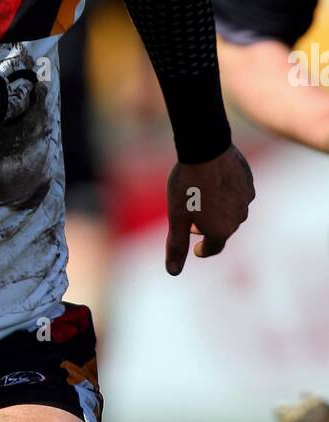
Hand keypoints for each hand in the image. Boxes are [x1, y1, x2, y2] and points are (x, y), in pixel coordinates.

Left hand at [165, 144, 254, 275]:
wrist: (206, 149)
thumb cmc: (187, 185)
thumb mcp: (176, 217)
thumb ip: (176, 245)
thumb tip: (173, 272)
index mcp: (222, 230)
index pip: (213, 247)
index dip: (203, 250)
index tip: (197, 250)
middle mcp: (239, 218)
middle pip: (223, 228)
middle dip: (208, 227)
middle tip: (192, 219)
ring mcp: (246, 198)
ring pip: (232, 210)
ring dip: (219, 210)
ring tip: (202, 199)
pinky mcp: (249, 181)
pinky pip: (238, 193)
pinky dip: (226, 194)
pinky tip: (214, 183)